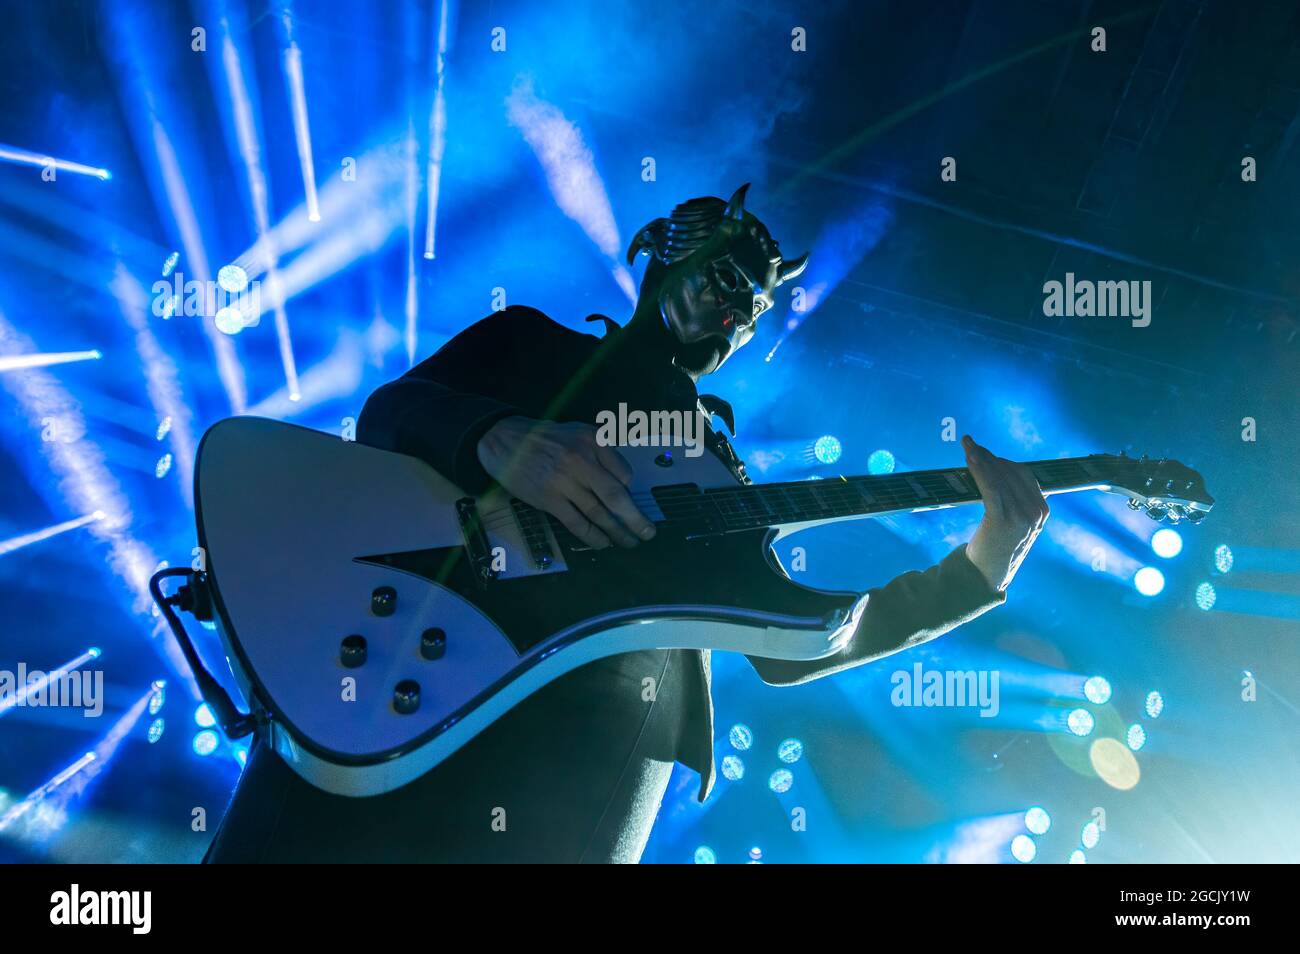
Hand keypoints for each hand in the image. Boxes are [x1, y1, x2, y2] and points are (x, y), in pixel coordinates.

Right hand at [476, 416, 656, 548]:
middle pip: (616, 496)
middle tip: (648, 532)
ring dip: (617, 532)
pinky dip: (592, 536)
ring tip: (629, 542)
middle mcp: (581, 460)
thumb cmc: (545, 439)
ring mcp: (565, 481)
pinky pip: (577, 522)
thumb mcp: (578, 432)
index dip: (630, 491)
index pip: (624, 473)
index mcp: (593, 441)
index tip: (630, 501)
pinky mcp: (549, 499)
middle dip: (636, 519)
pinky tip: (603, 542)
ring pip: (599, 513)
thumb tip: (623, 480)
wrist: (506, 442)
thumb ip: (602, 452)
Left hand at [962, 435, 1049, 591]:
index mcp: (1042, 510)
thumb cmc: (996, 546)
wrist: (986, 574)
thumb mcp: (1017, 523)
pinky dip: (979, 471)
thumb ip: (1020, 501)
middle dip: (990, 456)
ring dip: (981, 458)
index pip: (1024, 474)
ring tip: (967, 446)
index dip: (1003, 460)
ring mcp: (1021, 517)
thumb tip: (1009, 474)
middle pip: (1011, 472)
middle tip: (970, 444)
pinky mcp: (1002, 521)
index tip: (984, 451)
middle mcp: (1035, 513)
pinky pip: (990, 488)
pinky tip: (969, 460)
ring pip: (999, 478)